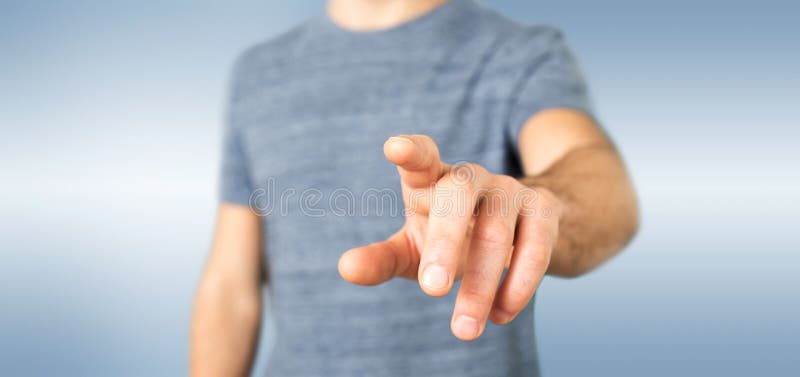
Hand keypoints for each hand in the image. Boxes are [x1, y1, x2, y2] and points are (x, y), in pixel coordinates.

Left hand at [338, 135, 561, 340]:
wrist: (527, 228)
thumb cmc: (455, 236)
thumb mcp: (414, 247)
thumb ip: (382, 258)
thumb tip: (346, 268)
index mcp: (432, 180)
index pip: (421, 158)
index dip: (411, 151)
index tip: (394, 148)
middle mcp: (472, 178)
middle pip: (458, 195)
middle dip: (445, 243)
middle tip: (430, 290)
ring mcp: (510, 191)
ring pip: (497, 232)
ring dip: (481, 284)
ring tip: (464, 329)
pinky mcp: (543, 212)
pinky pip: (536, 247)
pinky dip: (518, 285)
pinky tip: (499, 315)